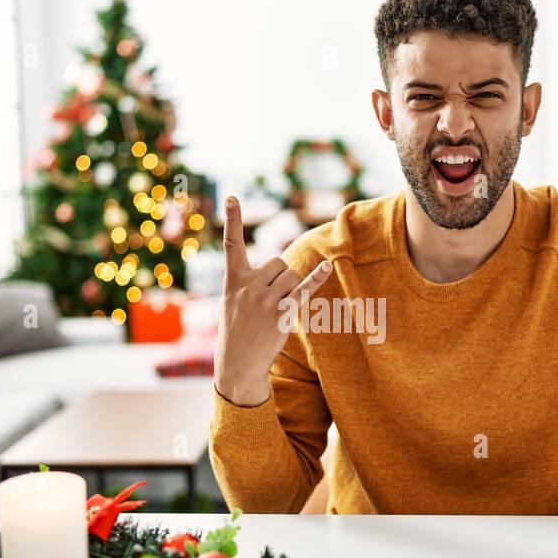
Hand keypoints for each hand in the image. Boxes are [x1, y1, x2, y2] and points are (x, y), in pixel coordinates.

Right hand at [214, 196, 332, 405]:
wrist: (237, 362)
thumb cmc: (237, 328)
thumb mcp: (233, 300)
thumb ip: (250, 280)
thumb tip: (284, 269)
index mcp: (233, 280)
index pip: (231, 244)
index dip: (232, 219)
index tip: (232, 195)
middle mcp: (248, 286)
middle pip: (277, 262)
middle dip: (280, 276)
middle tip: (269, 299)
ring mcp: (264, 300)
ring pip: (292, 275)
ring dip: (291, 288)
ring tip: (277, 308)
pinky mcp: (282, 313)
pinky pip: (303, 290)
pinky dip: (316, 279)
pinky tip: (326, 268)